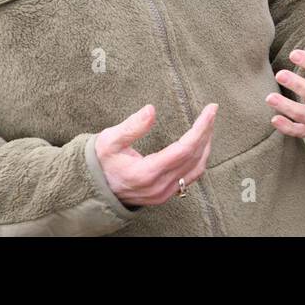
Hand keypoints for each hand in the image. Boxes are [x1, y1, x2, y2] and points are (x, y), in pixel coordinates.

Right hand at [95, 103, 216, 206]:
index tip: (210, 110)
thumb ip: (131, 126)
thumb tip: (151, 109)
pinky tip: (201, 145)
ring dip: (206, 146)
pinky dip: (199, 159)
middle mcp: (159, 186)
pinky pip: (190, 177)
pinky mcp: (164, 195)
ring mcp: (163, 193)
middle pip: (194, 157)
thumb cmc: (100, 162)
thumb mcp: (109, 141)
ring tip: (208, 125)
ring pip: (196, 169)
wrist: (92, 189)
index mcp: (146, 173)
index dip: (201, 128)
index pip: (185, 149)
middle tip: (211, 112)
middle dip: (206, 132)